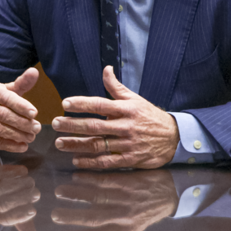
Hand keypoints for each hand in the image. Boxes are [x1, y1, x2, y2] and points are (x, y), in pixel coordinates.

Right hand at [0, 68, 40, 152]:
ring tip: (31, 137)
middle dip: (22, 123)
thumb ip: (22, 83)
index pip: (6, 98)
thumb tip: (35, 71)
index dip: (21, 106)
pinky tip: (22, 146)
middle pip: (3, 115)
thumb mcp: (8, 90)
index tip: (35, 113)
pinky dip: (10, 145)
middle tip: (37, 128)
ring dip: (17, 135)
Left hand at [0, 150, 39, 230]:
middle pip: (1, 204)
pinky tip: (23, 171)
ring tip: (32, 182)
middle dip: (21, 199)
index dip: (19, 216)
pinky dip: (10, 172)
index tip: (33, 211)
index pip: (4, 218)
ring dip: (17, 185)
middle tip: (37, 194)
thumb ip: (20, 219)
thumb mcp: (8, 206)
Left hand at [52, 66, 178, 168]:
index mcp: (126, 110)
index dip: (82, 104)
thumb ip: (116, 87)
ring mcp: (128, 144)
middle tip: (55, 123)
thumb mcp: (135, 99)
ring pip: (99, 145)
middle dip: (73, 125)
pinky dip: (91, 162)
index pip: (100, 105)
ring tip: (60, 143)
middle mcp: (126, 127)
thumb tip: (106, 69)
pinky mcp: (131, 160)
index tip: (65, 103)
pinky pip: (108, 162)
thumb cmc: (150, 116)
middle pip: (96, 126)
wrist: (175, 138)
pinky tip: (77, 160)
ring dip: (77, 145)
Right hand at [52, 170, 178, 230]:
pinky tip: (75, 176)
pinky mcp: (127, 182)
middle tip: (54, 215)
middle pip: (94, 218)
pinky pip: (104, 180)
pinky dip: (88, 178)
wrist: (170, 192)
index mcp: (126, 229)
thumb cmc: (148, 212)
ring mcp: (125, 198)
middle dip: (72, 217)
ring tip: (59, 192)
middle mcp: (125, 216)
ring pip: (96, 197)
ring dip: (76, 194)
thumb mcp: (134, 229)